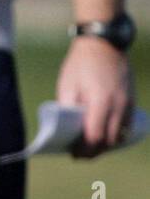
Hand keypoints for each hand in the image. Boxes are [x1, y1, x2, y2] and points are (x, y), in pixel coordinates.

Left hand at [55, 35, 135, 157]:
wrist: (104, 44)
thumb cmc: (80, 64)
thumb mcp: (67, 85)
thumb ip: (69, 109)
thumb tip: (66, 131)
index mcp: (100, 102)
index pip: (95, 136)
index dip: (84, 150)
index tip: (73, 154)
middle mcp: (119, 106)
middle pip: (109, 141)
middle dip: (95, 151)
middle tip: (79, 155)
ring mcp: (129, 104)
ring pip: (120, 135)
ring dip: (106, 144)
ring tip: (90, 146)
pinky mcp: (132, 101)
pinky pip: (126, 125)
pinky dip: (115, 134)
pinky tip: (103, 135)